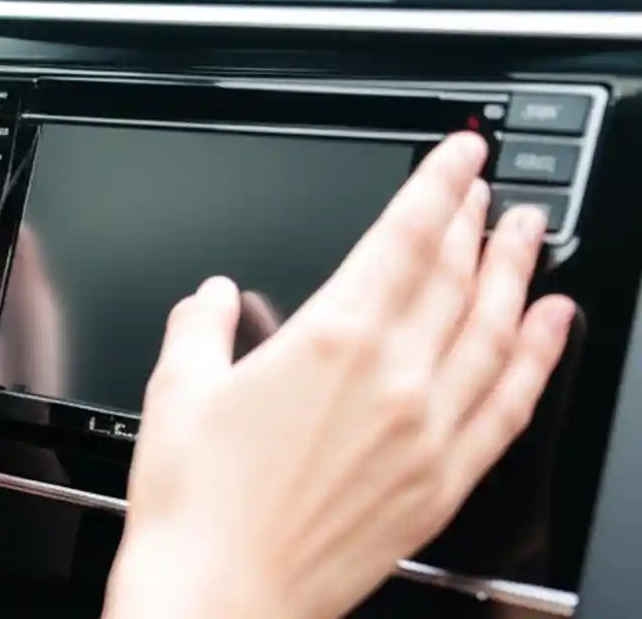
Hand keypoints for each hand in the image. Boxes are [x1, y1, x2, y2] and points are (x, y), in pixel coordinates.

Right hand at [104, 132, 576, 618]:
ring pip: (494, 330)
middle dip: (474, 220)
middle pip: (454, 276)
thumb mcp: (177, 391)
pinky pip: (510, 405)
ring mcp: (428, 433)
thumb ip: (200, 326)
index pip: (404, 238)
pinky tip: (551, 328)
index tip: (461, 154)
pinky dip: (538, 358)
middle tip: (487, 189)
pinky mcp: (441, 483)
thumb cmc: (197, 504)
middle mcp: (393, 379)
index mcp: (330, 341)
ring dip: (517, 273)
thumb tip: (211, 296)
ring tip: (529, 234)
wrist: (222, 597)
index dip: (438, 185)